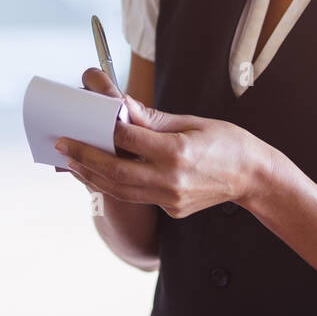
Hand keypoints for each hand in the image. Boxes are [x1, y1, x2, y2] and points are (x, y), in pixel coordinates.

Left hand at [55, 67, 270, 218]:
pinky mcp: (171, 210)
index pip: (129, 138)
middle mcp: (171, 179)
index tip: (80, 122)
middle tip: (62, 145)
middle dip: (85, 158)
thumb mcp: (192, 121)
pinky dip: (112, 185)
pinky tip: (97, 174)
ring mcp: (171, 199)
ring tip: (71, 161)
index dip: (102, 130)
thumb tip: (121, 106)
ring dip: (91, 176)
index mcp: (178, 151)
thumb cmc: (227, 143)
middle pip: (116, 171)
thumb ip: (152, 118)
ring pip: (120, 190)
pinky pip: (135, 197)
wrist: (254, 177)